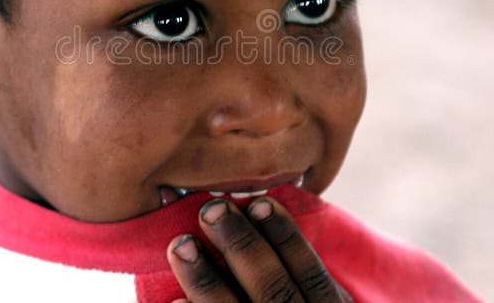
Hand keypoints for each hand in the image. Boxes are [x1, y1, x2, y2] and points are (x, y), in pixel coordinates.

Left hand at [166, 197, 353, 301]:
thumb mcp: (319, 300)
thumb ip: (296, 269)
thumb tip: (256, 206)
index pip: (311, 275)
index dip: (287, 236)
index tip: (258, 201)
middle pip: (274, 292)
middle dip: (241, 247)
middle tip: (210, 210)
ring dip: (207, 281)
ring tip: (181, 245)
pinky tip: (174, 301)